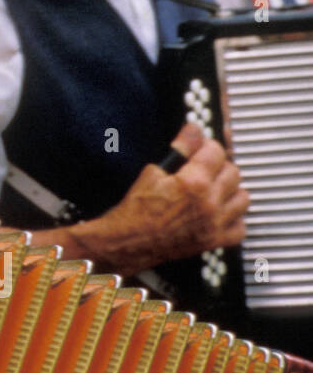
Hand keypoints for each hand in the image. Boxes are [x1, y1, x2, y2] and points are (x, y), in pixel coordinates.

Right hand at [68, 123, 246, 274]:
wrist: (129, 242)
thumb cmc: (136, 209)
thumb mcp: (153, 172)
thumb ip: (180, 149)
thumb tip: (193, 130)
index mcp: (194, 182)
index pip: (216, 152)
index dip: (207, 146)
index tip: (201, 147)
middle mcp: (210, 203)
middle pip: (234, 172)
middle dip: (220, 166)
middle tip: (205, 168)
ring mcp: (215, 224)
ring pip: (243, 197)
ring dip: (230, 190)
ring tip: (214, 190)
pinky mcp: (215, 241)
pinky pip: (241, 227)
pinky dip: (233, 218)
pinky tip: (219, 213)